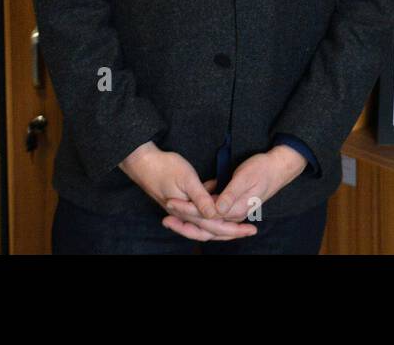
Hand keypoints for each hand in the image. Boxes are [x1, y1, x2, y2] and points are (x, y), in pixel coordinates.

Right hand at [118, 141, 256, 240]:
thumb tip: (216, 214)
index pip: (216, 227)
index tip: (252, 229)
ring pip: (205, 223)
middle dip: (231, 231)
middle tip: (249, 230)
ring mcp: (180, 210)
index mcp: (188, 212)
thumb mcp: (186, 179)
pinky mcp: (178, 202)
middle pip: (211, 230)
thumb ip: (201, 199)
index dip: (234, 230)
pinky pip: (198, 211)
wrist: (142, 162)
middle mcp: (184, 215)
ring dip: (220, 223)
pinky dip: (209, 209)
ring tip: (237, 222)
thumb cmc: (165, 167)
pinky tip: (217, 194)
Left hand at [163, 145, 306, 239]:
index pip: (206, 216)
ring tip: (172, 217)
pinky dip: (201, 212)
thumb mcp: (246, 178)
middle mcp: (233, 214)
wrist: (279, 167)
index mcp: (235, 209)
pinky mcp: (233, 205)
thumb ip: (230, 195)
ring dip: (190, 220)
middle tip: (165, 219)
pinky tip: (190, 205)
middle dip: (184, 223)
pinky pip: (214, 214)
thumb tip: (215, 210)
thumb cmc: (263, 169)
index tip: (170, 204)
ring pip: (208, 223)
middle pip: (205, 226)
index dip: (186, 211)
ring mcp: (234, 211)